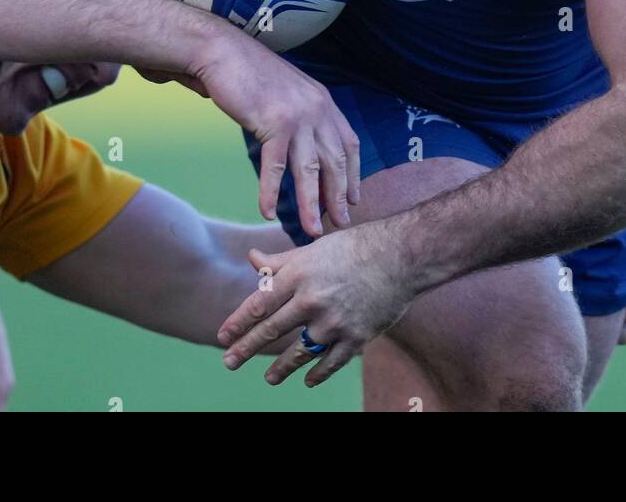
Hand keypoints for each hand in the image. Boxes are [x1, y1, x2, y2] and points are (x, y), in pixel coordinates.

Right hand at [189, 31, 359, 236]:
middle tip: (341, 224)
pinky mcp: (273, 122)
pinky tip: (268, 213)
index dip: (353, 174)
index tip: (354, 198)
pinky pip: (275, 167)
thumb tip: (305, 142)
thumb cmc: (250, 73)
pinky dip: (271, 192)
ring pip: (309, 169)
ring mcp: (297, 116)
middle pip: (335, 161)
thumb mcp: (288, 92)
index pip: (349, 144)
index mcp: (324, 101)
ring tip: (312, 231)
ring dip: (311, 204)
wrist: (223, 52)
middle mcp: (318, 108)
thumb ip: (302, 115)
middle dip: (338, 196)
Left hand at [217, 224, 411, 387]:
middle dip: (246, 348)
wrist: (402, 255)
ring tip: (268, 378)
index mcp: (300, 273)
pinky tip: (306, 380)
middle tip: (229, 362)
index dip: (238, 322)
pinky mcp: (356, 336)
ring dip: (280, 368)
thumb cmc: (354, 246)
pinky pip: (330, 362)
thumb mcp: (314, 248)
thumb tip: (251, 258)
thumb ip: (280, 260)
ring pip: (299, 352)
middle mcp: (313, 299)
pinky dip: (317, 373)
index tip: (222, 337)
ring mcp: (335, 321)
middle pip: (272, 330)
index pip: (259, 303)